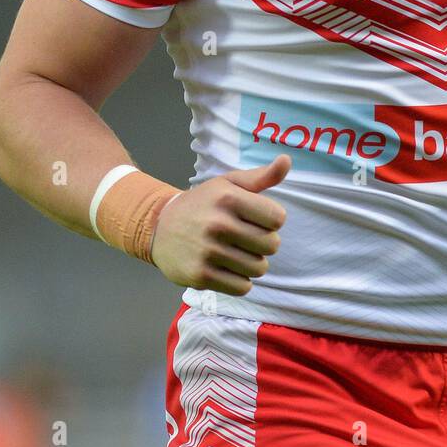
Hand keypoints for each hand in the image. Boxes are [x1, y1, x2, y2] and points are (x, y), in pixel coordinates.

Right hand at [151, 154, 289, 291]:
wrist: (159, 227)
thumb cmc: (203, 204)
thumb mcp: (228, 183)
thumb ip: (261, 176)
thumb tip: (286, 160)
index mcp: (228, 198)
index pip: (278, 218)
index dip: (271, 220)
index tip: (256, 219)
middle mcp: (218, 224)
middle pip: (272, 245)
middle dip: (264, 243)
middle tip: (245, 238)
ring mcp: (207, 251)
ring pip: (259, 268)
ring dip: (252, 263)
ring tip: (235, 253)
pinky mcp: (200, 276)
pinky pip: (242, 287)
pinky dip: (239, 281)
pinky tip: (226, 268)